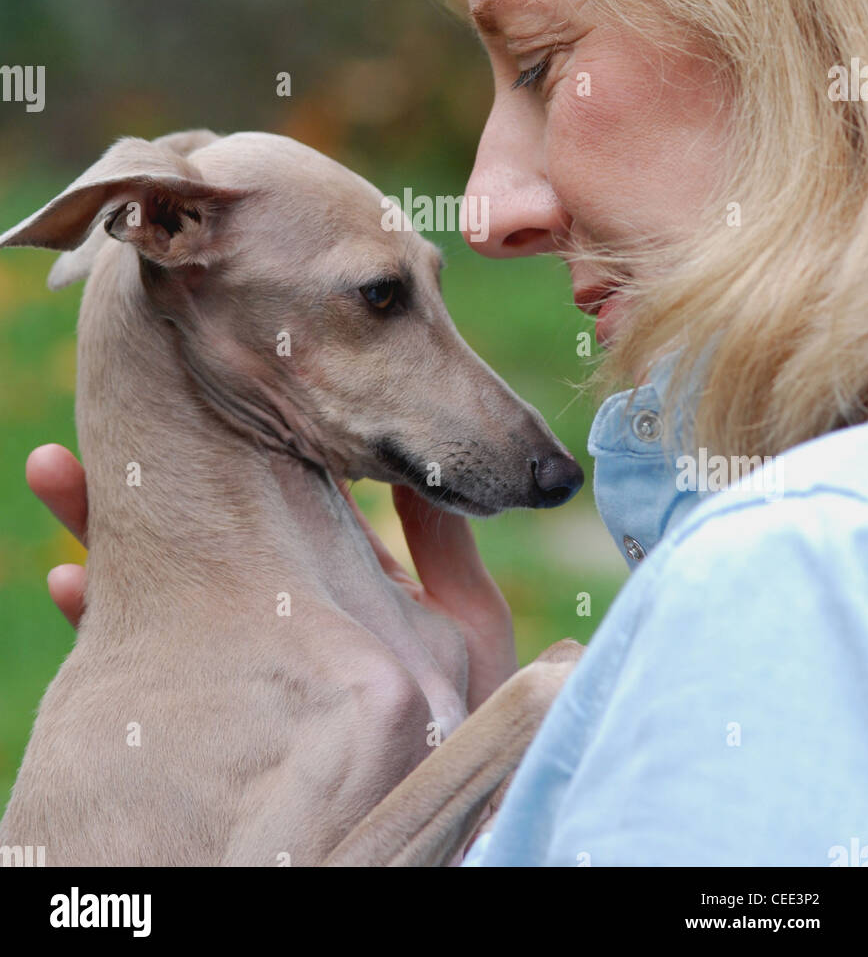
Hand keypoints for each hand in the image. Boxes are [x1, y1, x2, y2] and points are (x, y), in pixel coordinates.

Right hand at [29, 446, 518, 708]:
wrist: (412, 802)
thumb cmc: (459, 721)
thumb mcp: (466, 632)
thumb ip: (443, 554)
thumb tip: (413, 472)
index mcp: (342, 579)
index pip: (276, 502)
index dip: (231, 457)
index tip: (185, 408)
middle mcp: (281, 608)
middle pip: (206, 532)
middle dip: (144, 487)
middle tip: (76, 444)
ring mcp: (243, 652)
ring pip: (167, 581)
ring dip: (107, 535)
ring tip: (57, 480)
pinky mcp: (214, 700)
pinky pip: (150, 648)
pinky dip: (107, 612)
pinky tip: (68, 583)